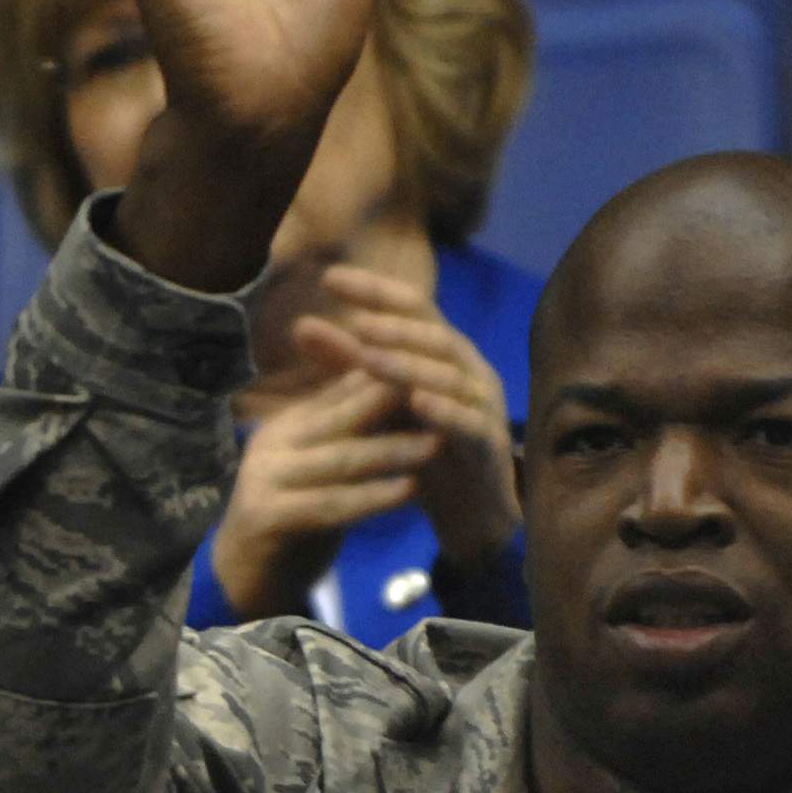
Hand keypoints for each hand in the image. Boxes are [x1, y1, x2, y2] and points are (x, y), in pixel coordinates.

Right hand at [211, 367, 435, 617]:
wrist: (244, 578)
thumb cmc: (293, 520)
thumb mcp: (323, 469)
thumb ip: (350, 435)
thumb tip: (396, 390)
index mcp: (287, 424)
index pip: (341, 391)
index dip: (389, 381)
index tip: (437, 376)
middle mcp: (272, 443)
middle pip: (342, 419)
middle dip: (395, 408)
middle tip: (444, 398)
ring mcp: (265, 478)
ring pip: (340, 459)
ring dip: (391, 451)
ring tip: (436, 445)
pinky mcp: (267, 516)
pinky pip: (329, 504)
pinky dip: (372, 497)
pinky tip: (408, 492)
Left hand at [288, 264, 518, 569]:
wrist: (471, 516)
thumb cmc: (424, 450)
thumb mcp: (380, 401)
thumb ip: (348, 363)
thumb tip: (301, 325)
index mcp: (443, 354)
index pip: (412, 308)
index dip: (374, 290)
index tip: (329, 276)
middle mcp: (469, 371)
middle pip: (434, 335)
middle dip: (394, 325)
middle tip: (354, 318)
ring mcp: (484, 406)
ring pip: (450, 376)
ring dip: (409, 365)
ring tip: (369, 358)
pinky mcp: (491, 444)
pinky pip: (469, 422)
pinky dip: (445, 410)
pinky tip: (417, 403)